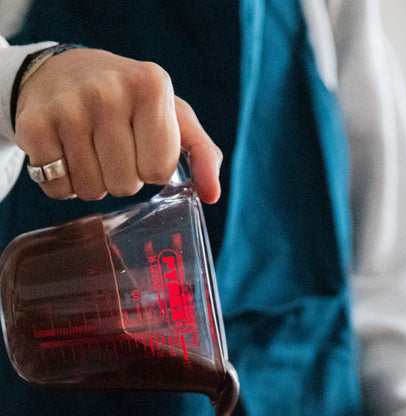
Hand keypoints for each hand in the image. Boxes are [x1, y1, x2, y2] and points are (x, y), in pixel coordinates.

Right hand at [14, 48, 221, 202]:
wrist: (64, 72)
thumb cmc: (131, 103)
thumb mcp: (173, 118)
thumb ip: (202, 154)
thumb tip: (212, 194)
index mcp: (151, 85)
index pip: (159, 171)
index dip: (151, 168)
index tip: (142, 145)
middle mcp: (108, 91)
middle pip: (126, 185)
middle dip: (123, 177)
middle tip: (113, 148)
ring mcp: (68, 107)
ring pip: (91, 190)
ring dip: (94, 183)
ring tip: (90, 150)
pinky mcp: (34, 125)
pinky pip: (58, 188)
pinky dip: (63, 183)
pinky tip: (65, 154)